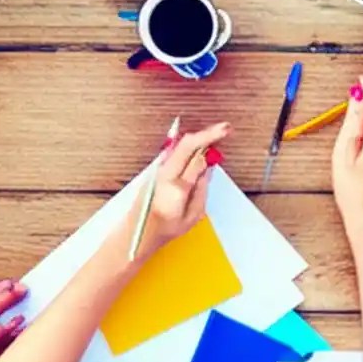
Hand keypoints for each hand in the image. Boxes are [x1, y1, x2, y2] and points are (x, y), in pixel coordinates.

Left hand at [124, 122, 228, 261]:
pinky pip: (173, 152)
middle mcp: (164, 176)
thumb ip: (202, 190)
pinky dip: (188, 144)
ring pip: (178, 146)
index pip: (198, 160)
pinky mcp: (154, 171)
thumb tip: (208, 168)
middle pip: (186, 145)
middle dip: (207, 134)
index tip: (225, 136)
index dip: (212, 146)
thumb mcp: (193, 216)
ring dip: (197, 137)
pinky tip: (198, 142)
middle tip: (224, 128)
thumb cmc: (165, 229)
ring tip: (214, 132)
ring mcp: (157, 172)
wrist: (137, 234)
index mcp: (177, 189)